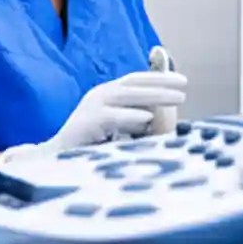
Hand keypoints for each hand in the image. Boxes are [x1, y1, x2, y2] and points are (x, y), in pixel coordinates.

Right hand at [0, 71, 187, 163]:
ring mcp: (89, 108)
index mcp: (107, 96)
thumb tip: (162, 114)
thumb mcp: (121, 132)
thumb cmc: (92, 151)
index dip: (158, 77)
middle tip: (184, 85)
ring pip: (125, 95)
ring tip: (178, 98)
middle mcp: (98, 96)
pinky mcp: (84, 124)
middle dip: (161, 82)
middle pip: (132, 83)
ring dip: (154, 95)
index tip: (182, 81)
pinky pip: (110, 116)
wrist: (57, 166)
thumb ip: (139, 121)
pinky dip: (130, 117)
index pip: (135, 80)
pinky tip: (148, 119)